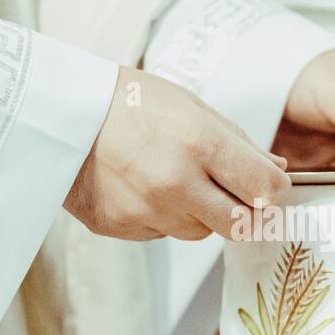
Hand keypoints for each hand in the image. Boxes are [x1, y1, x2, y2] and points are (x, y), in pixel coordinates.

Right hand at [65, 67, 289, 240]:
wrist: (57, 114)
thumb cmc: (129, 101)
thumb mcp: (190, 106)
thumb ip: (237, 142)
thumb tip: (277, 170)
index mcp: (199, 143)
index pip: (265, 188)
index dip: (274, 189)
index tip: (268, 184)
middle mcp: (175, 183)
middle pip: (239, 225)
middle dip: (244, 211)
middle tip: (233, 193)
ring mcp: (146, 210)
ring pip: (200, 232)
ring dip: (200, 213)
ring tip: (173, 178)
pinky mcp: (122, 227)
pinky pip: (162, 233)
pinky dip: (163, 216)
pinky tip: (143, 186)